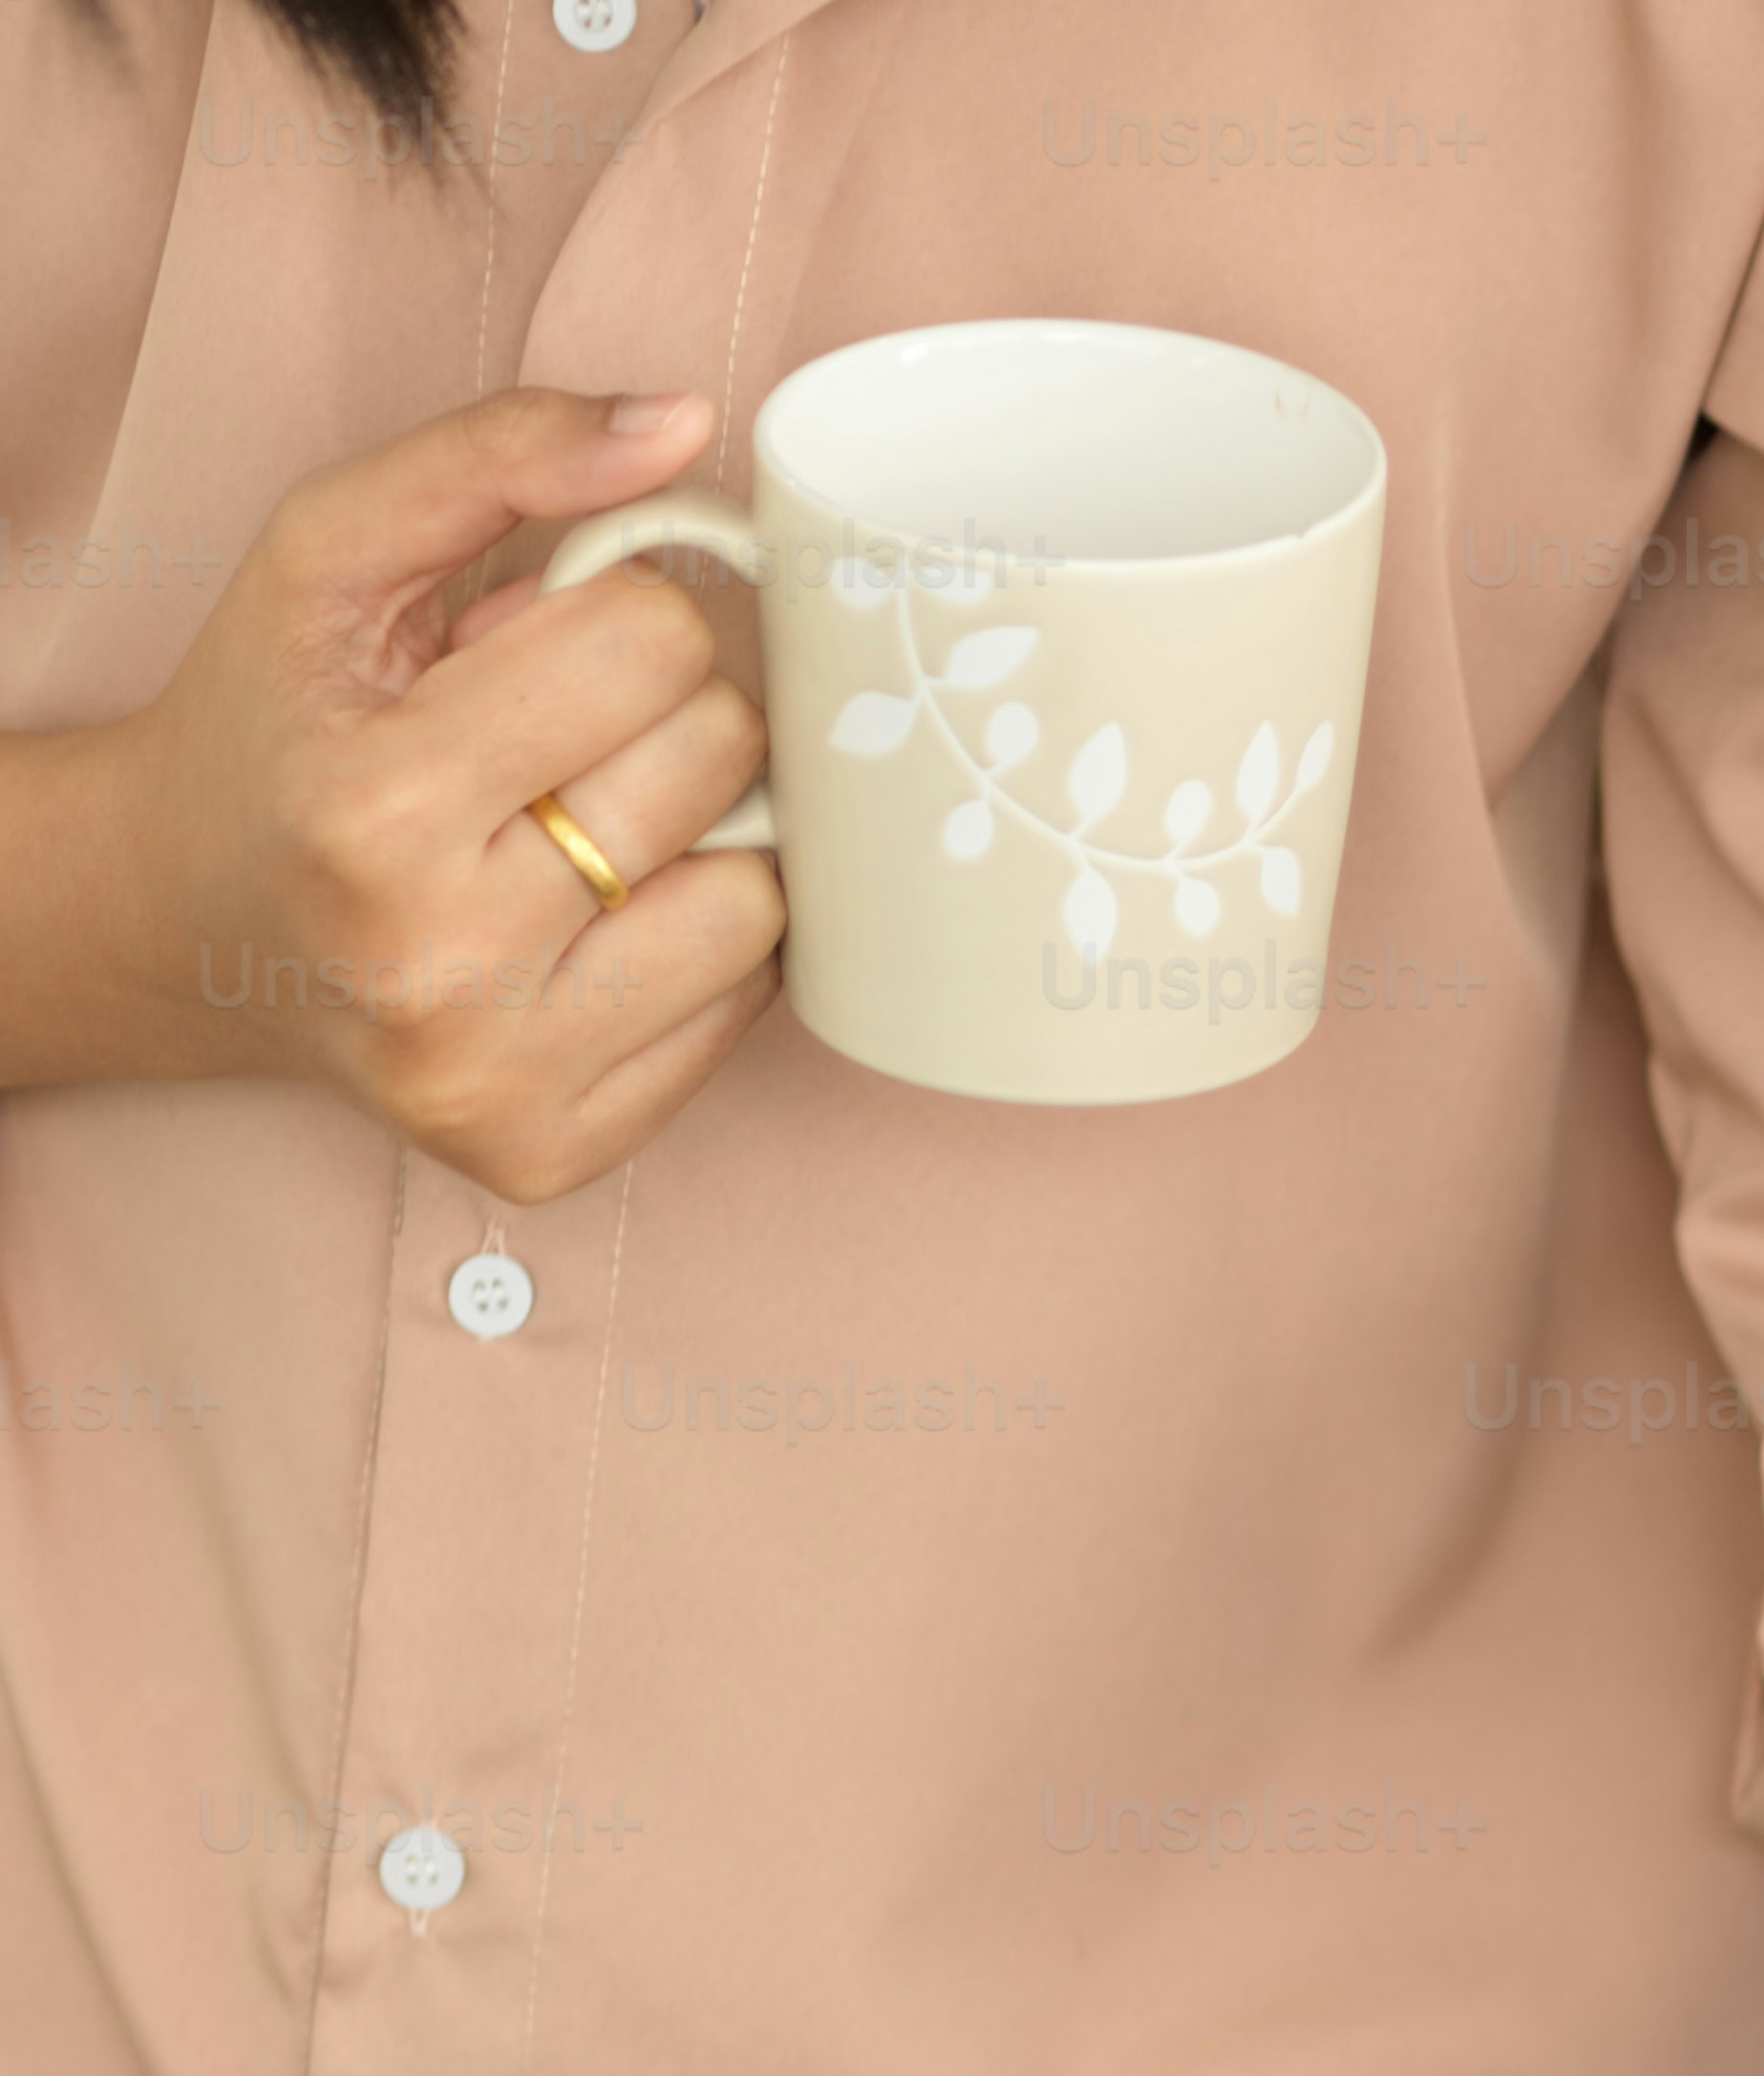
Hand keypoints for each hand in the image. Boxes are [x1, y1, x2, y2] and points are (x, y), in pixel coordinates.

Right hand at [16, 387, 784, 1189]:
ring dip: (702, 842)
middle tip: (563, 740)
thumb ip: (497, 458)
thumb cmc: (277, 723)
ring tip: (583, 832)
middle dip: (666, 721)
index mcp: (372, 808)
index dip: (623, 618)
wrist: (190, 920)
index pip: (653, 645)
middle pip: (720, 766)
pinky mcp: (554, 1157)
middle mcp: (438, 964)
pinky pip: (748, 1015)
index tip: (551, 648)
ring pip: (763, 904)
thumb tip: (685, 421)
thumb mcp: (330, 554)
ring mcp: (501, 1081)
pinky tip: (594, 927)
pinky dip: (696, 949)